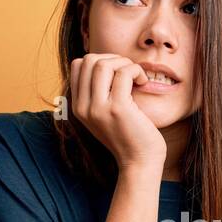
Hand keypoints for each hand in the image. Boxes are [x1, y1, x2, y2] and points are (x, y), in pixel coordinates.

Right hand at [68, 53, 166, 170]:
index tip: (117, 72)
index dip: (100, 60)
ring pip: (103, 63)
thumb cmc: (128, 137)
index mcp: (78, 107)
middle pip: (88, 60)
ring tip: (136, 77)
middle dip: (112, 58)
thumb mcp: (105, 114)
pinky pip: (124, 73)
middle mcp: (83, 107)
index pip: (77, 65)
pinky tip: (143, 82)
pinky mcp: (117, 109)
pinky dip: (136, 71)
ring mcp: (98, 108)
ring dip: (125, 63)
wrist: (139, 162)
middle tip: (129, 72)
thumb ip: (98, 93)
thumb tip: (105, 62)